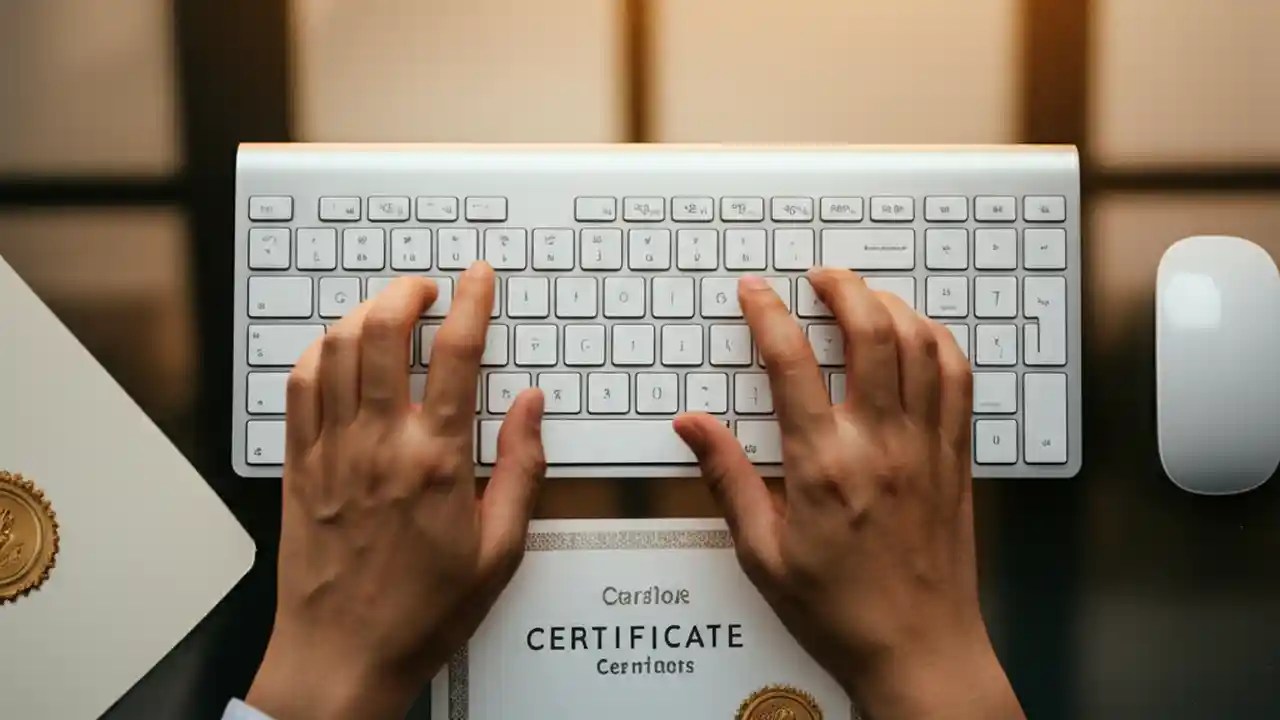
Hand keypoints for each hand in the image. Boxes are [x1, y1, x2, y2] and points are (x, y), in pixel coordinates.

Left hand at [247, 264, 545, 719]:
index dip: (470, 302)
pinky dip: (316, 354)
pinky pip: (297, 388)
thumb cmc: (423, 613)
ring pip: (334, 349)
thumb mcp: (500, 551)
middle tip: (427, 288)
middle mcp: (378, 444)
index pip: (455, 354)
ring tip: (386, 311)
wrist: (344, 657)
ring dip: (362, 313)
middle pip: (382, 332)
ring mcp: (331, 452)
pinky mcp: (298, 467)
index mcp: (435, 461)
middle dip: (407, 291)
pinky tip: (336, 353)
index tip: (477, 278)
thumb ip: (520, 469)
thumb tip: (531, 406)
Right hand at [674, 269, 1022, 719]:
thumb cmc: (839, 611)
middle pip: (870, 332)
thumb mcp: (761, 552)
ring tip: (862, 297)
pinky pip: (957, 378)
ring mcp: (926, 447)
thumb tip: (692, 425)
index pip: (791, 364)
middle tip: (817, 276)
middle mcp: (880, 445)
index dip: (768, 314)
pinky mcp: (956, 457)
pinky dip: (937, 341)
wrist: (918, 650)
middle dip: (841, 287)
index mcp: (823, 467)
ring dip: (890, 305)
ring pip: (920, 344)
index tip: (754, 292)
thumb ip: (726, 478)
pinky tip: (916, 337)